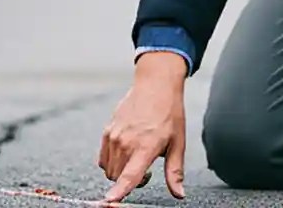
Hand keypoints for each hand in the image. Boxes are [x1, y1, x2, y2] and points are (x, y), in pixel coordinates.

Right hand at [99, 52, 187, 202]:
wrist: (155, 86)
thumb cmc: (170, 114)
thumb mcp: (177, 143)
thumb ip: (175, 172)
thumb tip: (179, 195)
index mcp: (145, 147)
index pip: (129, 176)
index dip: (120, 192)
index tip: (110, 202)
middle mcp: (126, 142)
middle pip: (117, 178)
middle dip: (130, 181)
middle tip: (146, 169)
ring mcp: (114, 136)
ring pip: (109, 170)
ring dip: (121, 172)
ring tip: (137, 157)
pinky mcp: (107, 131)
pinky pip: (103, 158)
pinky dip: (112, 162)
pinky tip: (126, 152)